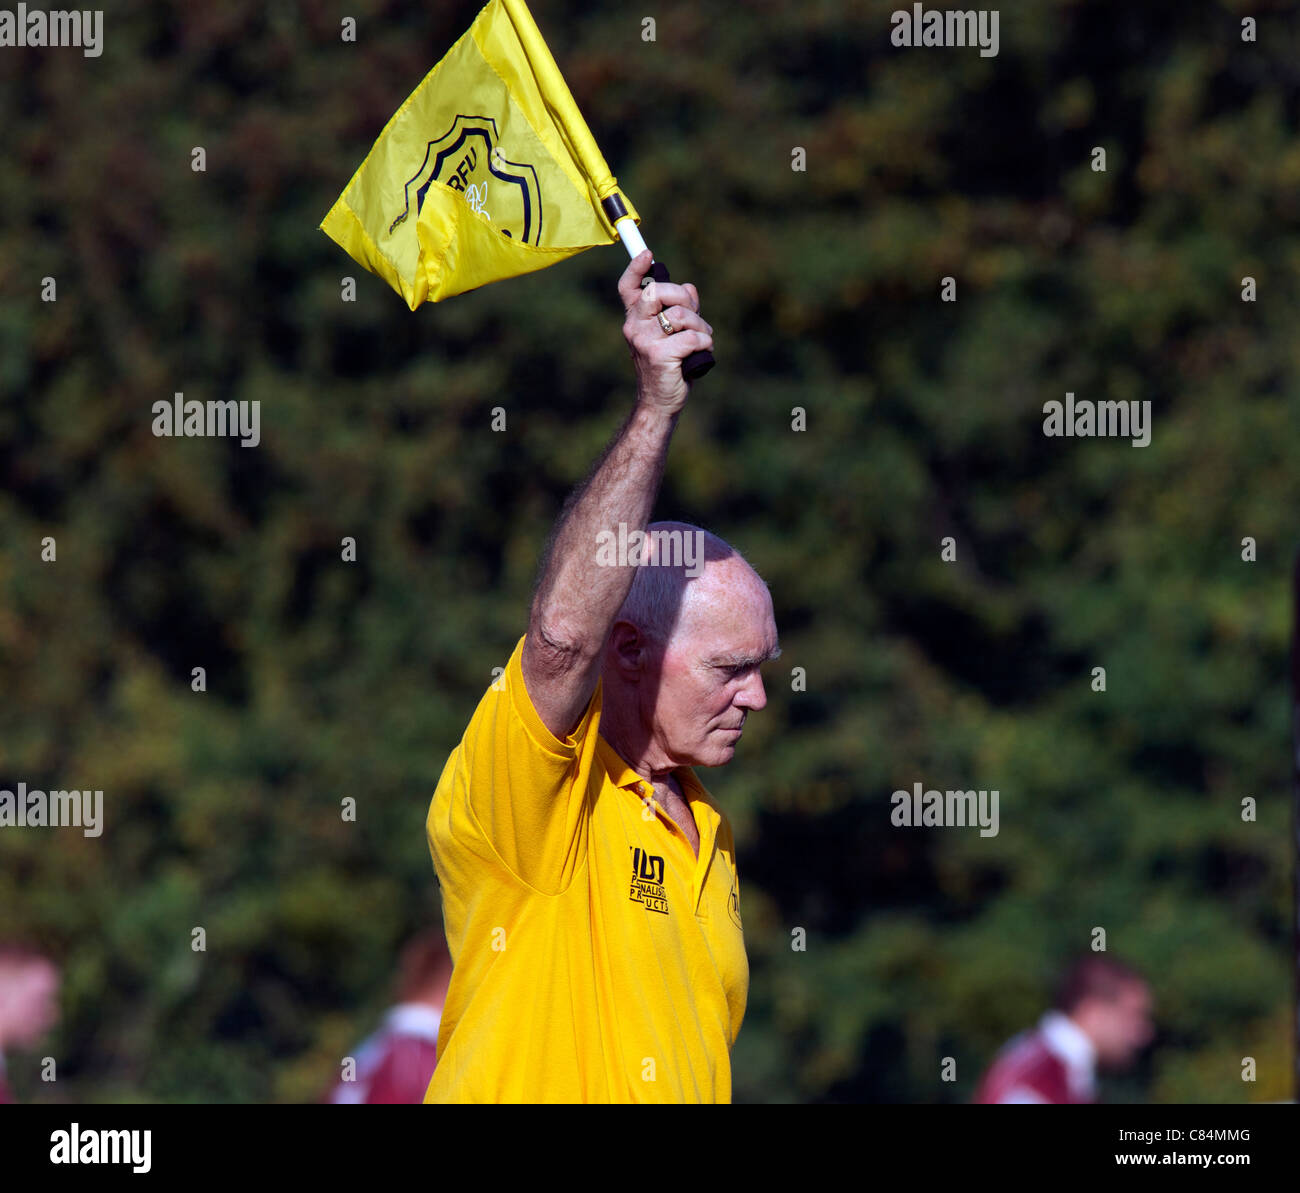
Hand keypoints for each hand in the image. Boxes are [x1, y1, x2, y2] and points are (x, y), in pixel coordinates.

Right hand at [618, 249, 712, 415]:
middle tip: (694, 315)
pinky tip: (703, 349)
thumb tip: (690, 287)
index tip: (648, 254)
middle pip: (658, 292)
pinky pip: (691, 337)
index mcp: (635, 319)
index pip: (628, 287)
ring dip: (701, 324)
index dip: (635, 268)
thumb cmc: (669, 366)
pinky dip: (704, 341)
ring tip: (704, 337)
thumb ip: (681, 309)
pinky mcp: (659, 356)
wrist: (661, 401)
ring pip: (680, 315)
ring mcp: (644, 341)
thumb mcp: (674, 334)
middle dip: (684, 298)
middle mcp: (634, 327)